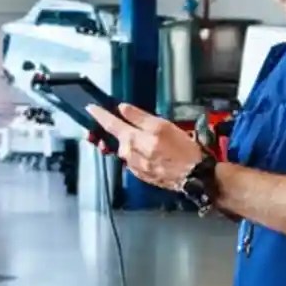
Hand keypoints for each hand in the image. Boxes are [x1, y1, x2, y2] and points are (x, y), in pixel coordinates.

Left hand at [85, 103, 204, 189]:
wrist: (194, 177)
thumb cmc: (183, 151)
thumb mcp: (163, 126)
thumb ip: (139, 117)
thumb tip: (122, 108)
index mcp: (132, 140)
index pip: (111, 124)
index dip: (100, 115)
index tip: (90, 108)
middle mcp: (129, 155)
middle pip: (119, 137)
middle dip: (123, 129)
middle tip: (140, 125)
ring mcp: (134, 166)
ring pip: (128, 148)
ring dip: (135, 142)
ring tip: (156, 141)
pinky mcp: (142, 175)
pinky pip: (136, 159)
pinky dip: (142, 153)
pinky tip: (157, 152)